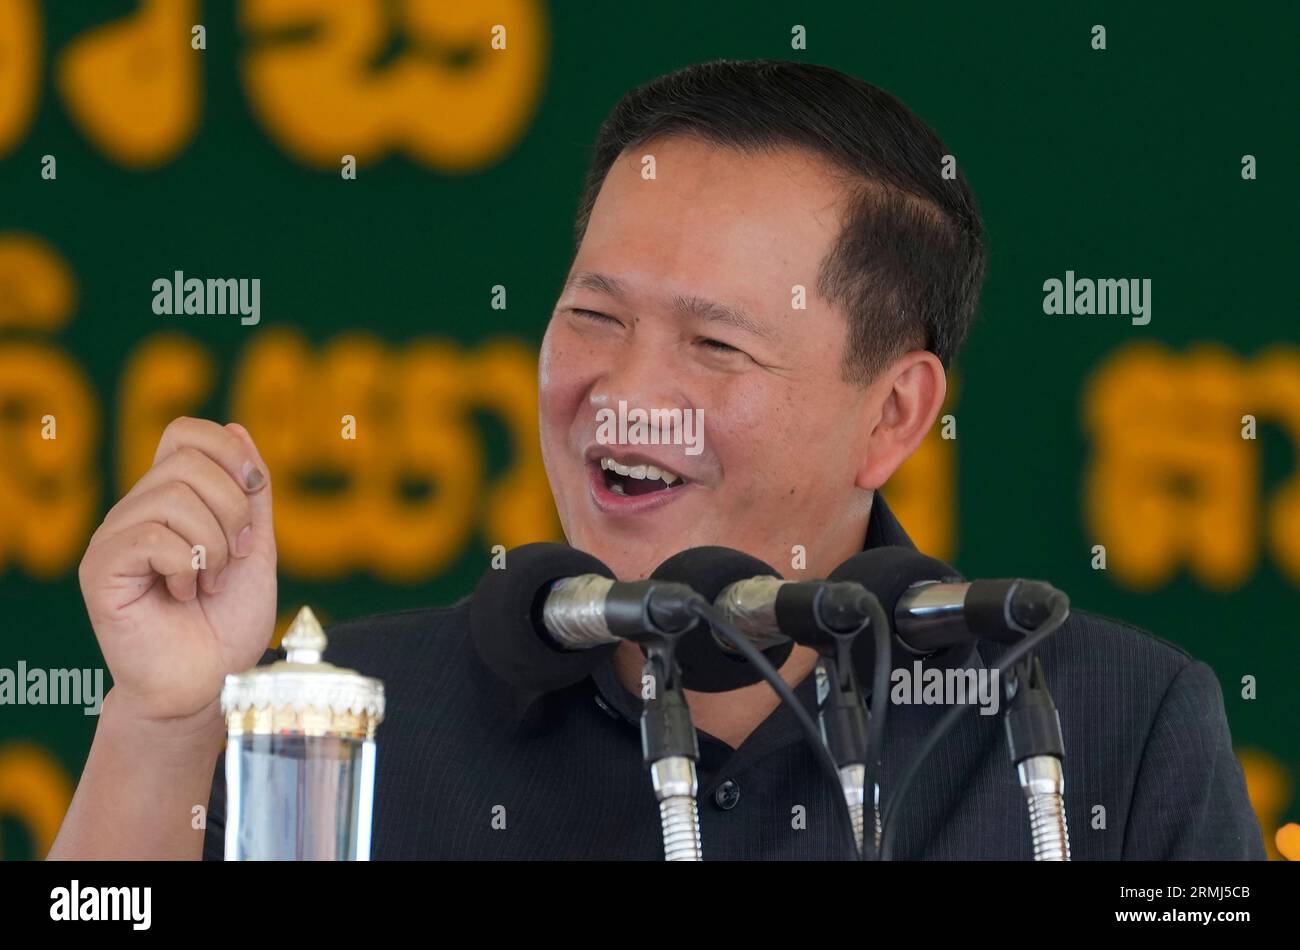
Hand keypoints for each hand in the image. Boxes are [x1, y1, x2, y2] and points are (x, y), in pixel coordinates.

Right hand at [78, 418, 277, 721]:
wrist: (208, 685)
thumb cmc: (229, 624)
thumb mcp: (256, 548)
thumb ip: (251, 495)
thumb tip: (237, 428)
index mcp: (173, 499)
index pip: (187, 433)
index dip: (229, 450)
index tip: (255, 493)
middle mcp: (138, 510)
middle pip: (187, 461)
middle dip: (232, 509)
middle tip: (234, 556)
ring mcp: (116, 538)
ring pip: (172, 498)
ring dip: (212, 544)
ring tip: (208, 581)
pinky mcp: (102, 569)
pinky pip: (150, 536)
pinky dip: (184, 564)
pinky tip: (184, 593)